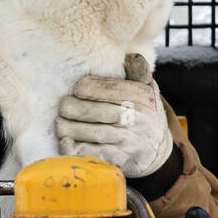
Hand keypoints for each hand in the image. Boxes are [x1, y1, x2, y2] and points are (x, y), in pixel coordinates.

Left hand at [56, 53, 172, 177]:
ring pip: (96, 133)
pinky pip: (97, 155)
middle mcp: (137, 119)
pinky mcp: (122, 160)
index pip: (112, 89)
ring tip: (59, 124)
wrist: (158, 151)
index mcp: (142, 97)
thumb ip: (139, 72)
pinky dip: (79, 150)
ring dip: (72, 128)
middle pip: (100, 111)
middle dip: (75, 108)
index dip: (89, 88)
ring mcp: (130, 142)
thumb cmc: (144, 114)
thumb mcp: (148, 90)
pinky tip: (66, 143)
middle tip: (63, 107)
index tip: (77, 89)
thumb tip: (130, 56)